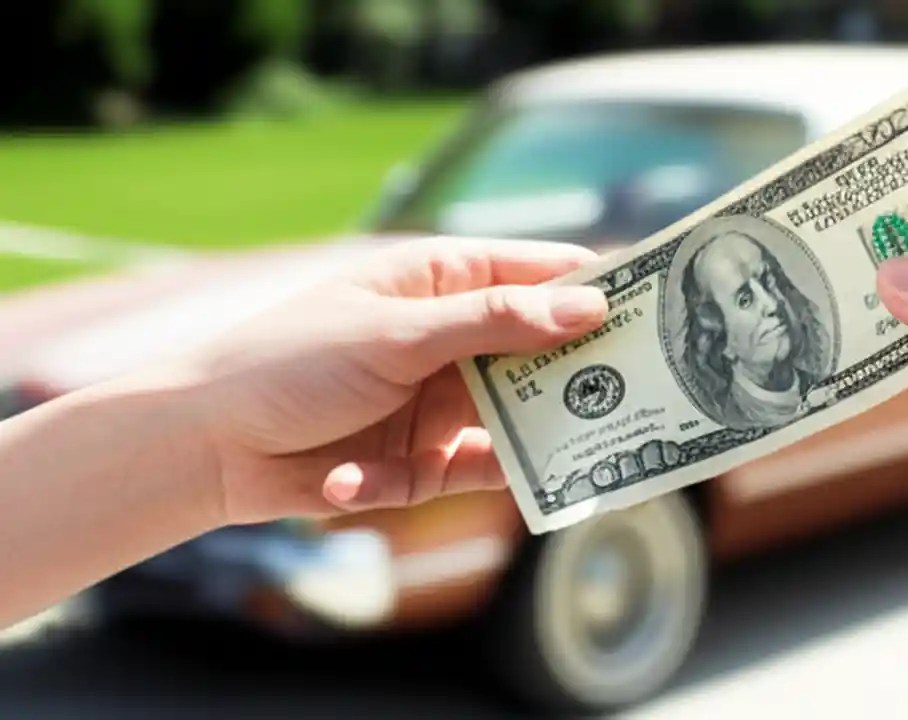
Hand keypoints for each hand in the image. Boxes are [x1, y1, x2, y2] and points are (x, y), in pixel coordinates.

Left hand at [186, 237, 606, 524]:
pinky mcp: (428, 462)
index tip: (660, 306)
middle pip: (546, 351)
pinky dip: (460, 476)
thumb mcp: (396, 332)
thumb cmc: (290, 362)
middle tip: (647, 388)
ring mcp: (444, 401)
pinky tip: (382, 474)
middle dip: (586, 371)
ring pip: (524, 417)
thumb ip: (494, 322)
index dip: (599, 287)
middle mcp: (454, 340)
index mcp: (444, 282)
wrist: (204, 446)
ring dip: (541, 432)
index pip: (540, 275)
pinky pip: (477, 469)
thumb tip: (588, 307)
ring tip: (579, 446)